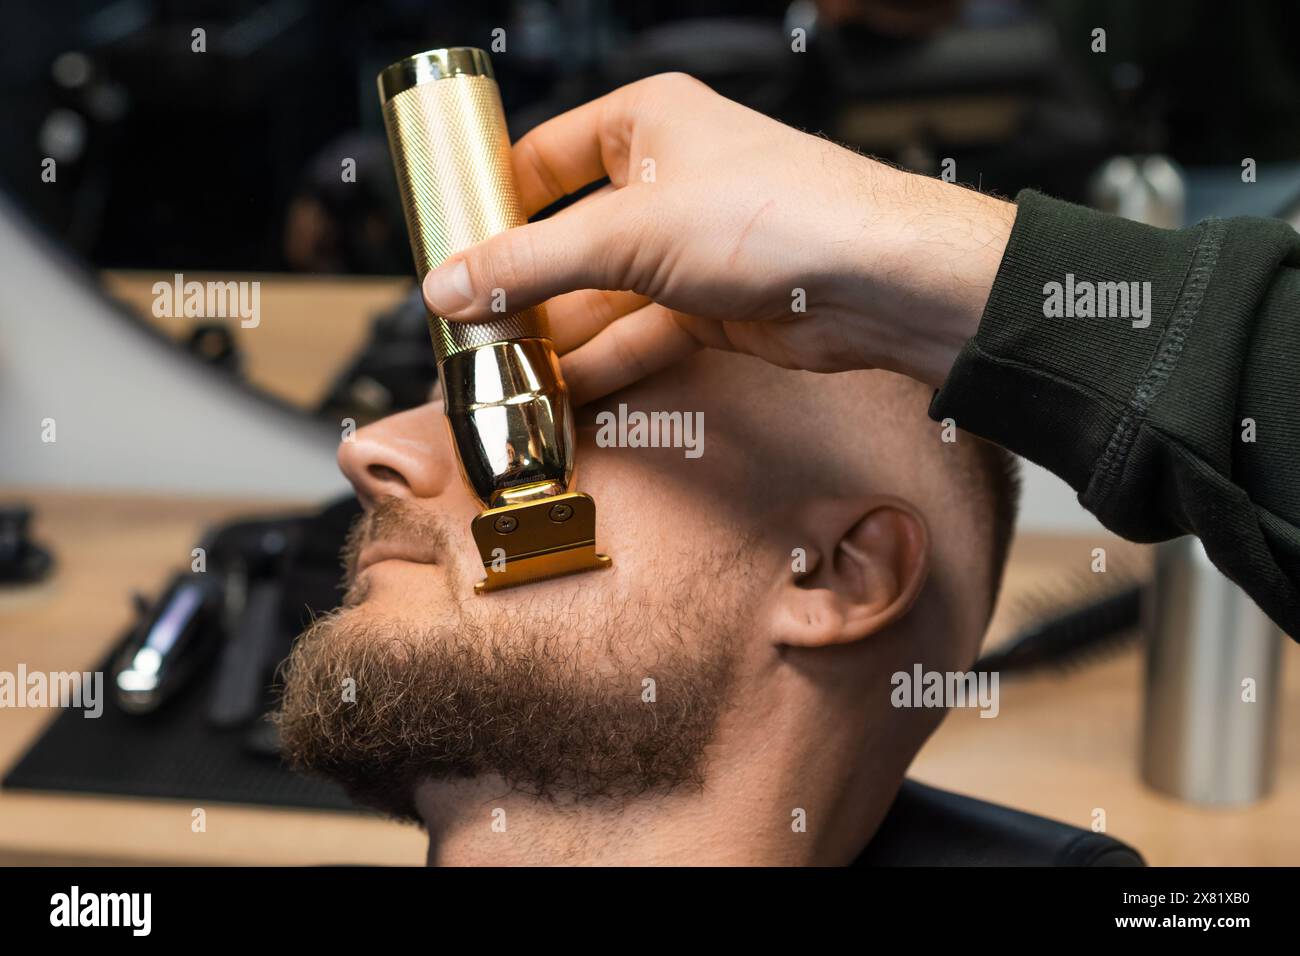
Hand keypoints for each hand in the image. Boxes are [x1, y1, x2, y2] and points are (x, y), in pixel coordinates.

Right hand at [421, 73, 1016, 401]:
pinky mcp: (708, 305)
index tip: (446, 247)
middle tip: (465, 328)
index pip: (541, 159)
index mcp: (644, 123)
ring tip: (501, 374)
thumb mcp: (629, 233)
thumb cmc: (780, 212)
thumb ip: (531, 263)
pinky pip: (635, 335)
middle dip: (519, 287)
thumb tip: (449, 284)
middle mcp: (664, 181)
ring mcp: (687, 247)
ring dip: (555, 337)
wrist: (877, 281)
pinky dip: (600, 365)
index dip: (491, 202)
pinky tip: (560, 393)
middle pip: (566, 238)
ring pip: (599, 296)